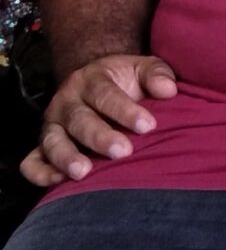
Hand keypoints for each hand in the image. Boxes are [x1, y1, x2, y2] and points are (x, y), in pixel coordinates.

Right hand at [19, 54, 176, 186]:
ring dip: (66, 157)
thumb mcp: (143, 68)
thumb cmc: (127, 81)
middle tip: (123, 151)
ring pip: (53, 141)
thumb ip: (157, 75)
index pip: (105, 93)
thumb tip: (169, 89)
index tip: (149, 126)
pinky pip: (32, 161)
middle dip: (100, 137)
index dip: (125, 110)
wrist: (98, 83)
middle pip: (79, 119)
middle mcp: (67, 101)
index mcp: (92, 79)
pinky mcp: (43, 146)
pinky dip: (39, 172)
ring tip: (84, 172)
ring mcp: (52, 125)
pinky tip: (56, 181)